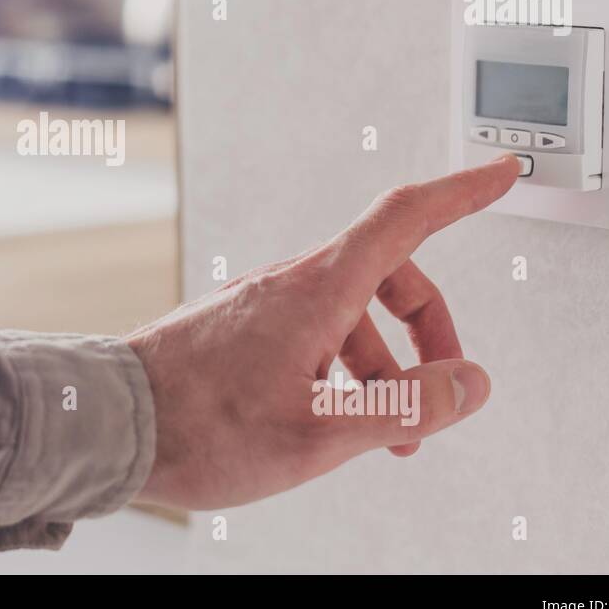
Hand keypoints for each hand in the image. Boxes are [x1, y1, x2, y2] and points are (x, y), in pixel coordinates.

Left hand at [129, 154, 520, 510]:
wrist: (108, 424)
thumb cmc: (196, 427)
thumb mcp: (318, 432)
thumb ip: (402, 408)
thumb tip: (467, 385)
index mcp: (315, 290)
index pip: (404, 218)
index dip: (461, 193)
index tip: (500, 174)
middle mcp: (289, 284)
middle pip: (388, 274)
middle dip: (430, 327)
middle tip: (446, 384)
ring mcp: (261, 304)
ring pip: (349, 313)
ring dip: (384, 365)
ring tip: (390, 434)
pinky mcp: (241, 329)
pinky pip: (313, 332)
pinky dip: (343, 368)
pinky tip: (335, 418)